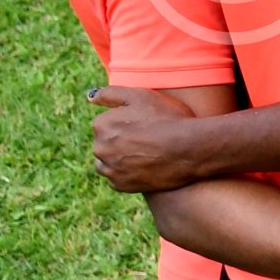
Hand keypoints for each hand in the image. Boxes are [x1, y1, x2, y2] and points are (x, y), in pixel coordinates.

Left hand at [89, 84, 210, 191]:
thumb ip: (110, 94)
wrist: (189, 150)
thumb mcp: (141, 96)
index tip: (146, 124)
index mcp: (101, 124)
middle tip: (148, 139)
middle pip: (107, 143)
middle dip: (121, 141)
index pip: (107, 123)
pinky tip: (146, 167)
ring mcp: (109, 169)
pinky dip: (128, 174)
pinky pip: (118, 179)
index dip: (128, 122)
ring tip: (146, 154)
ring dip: (121, 159)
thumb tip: (91, 98)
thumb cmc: (167, 119)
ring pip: (109, 162)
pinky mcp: (120, 185)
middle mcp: (99, 148)